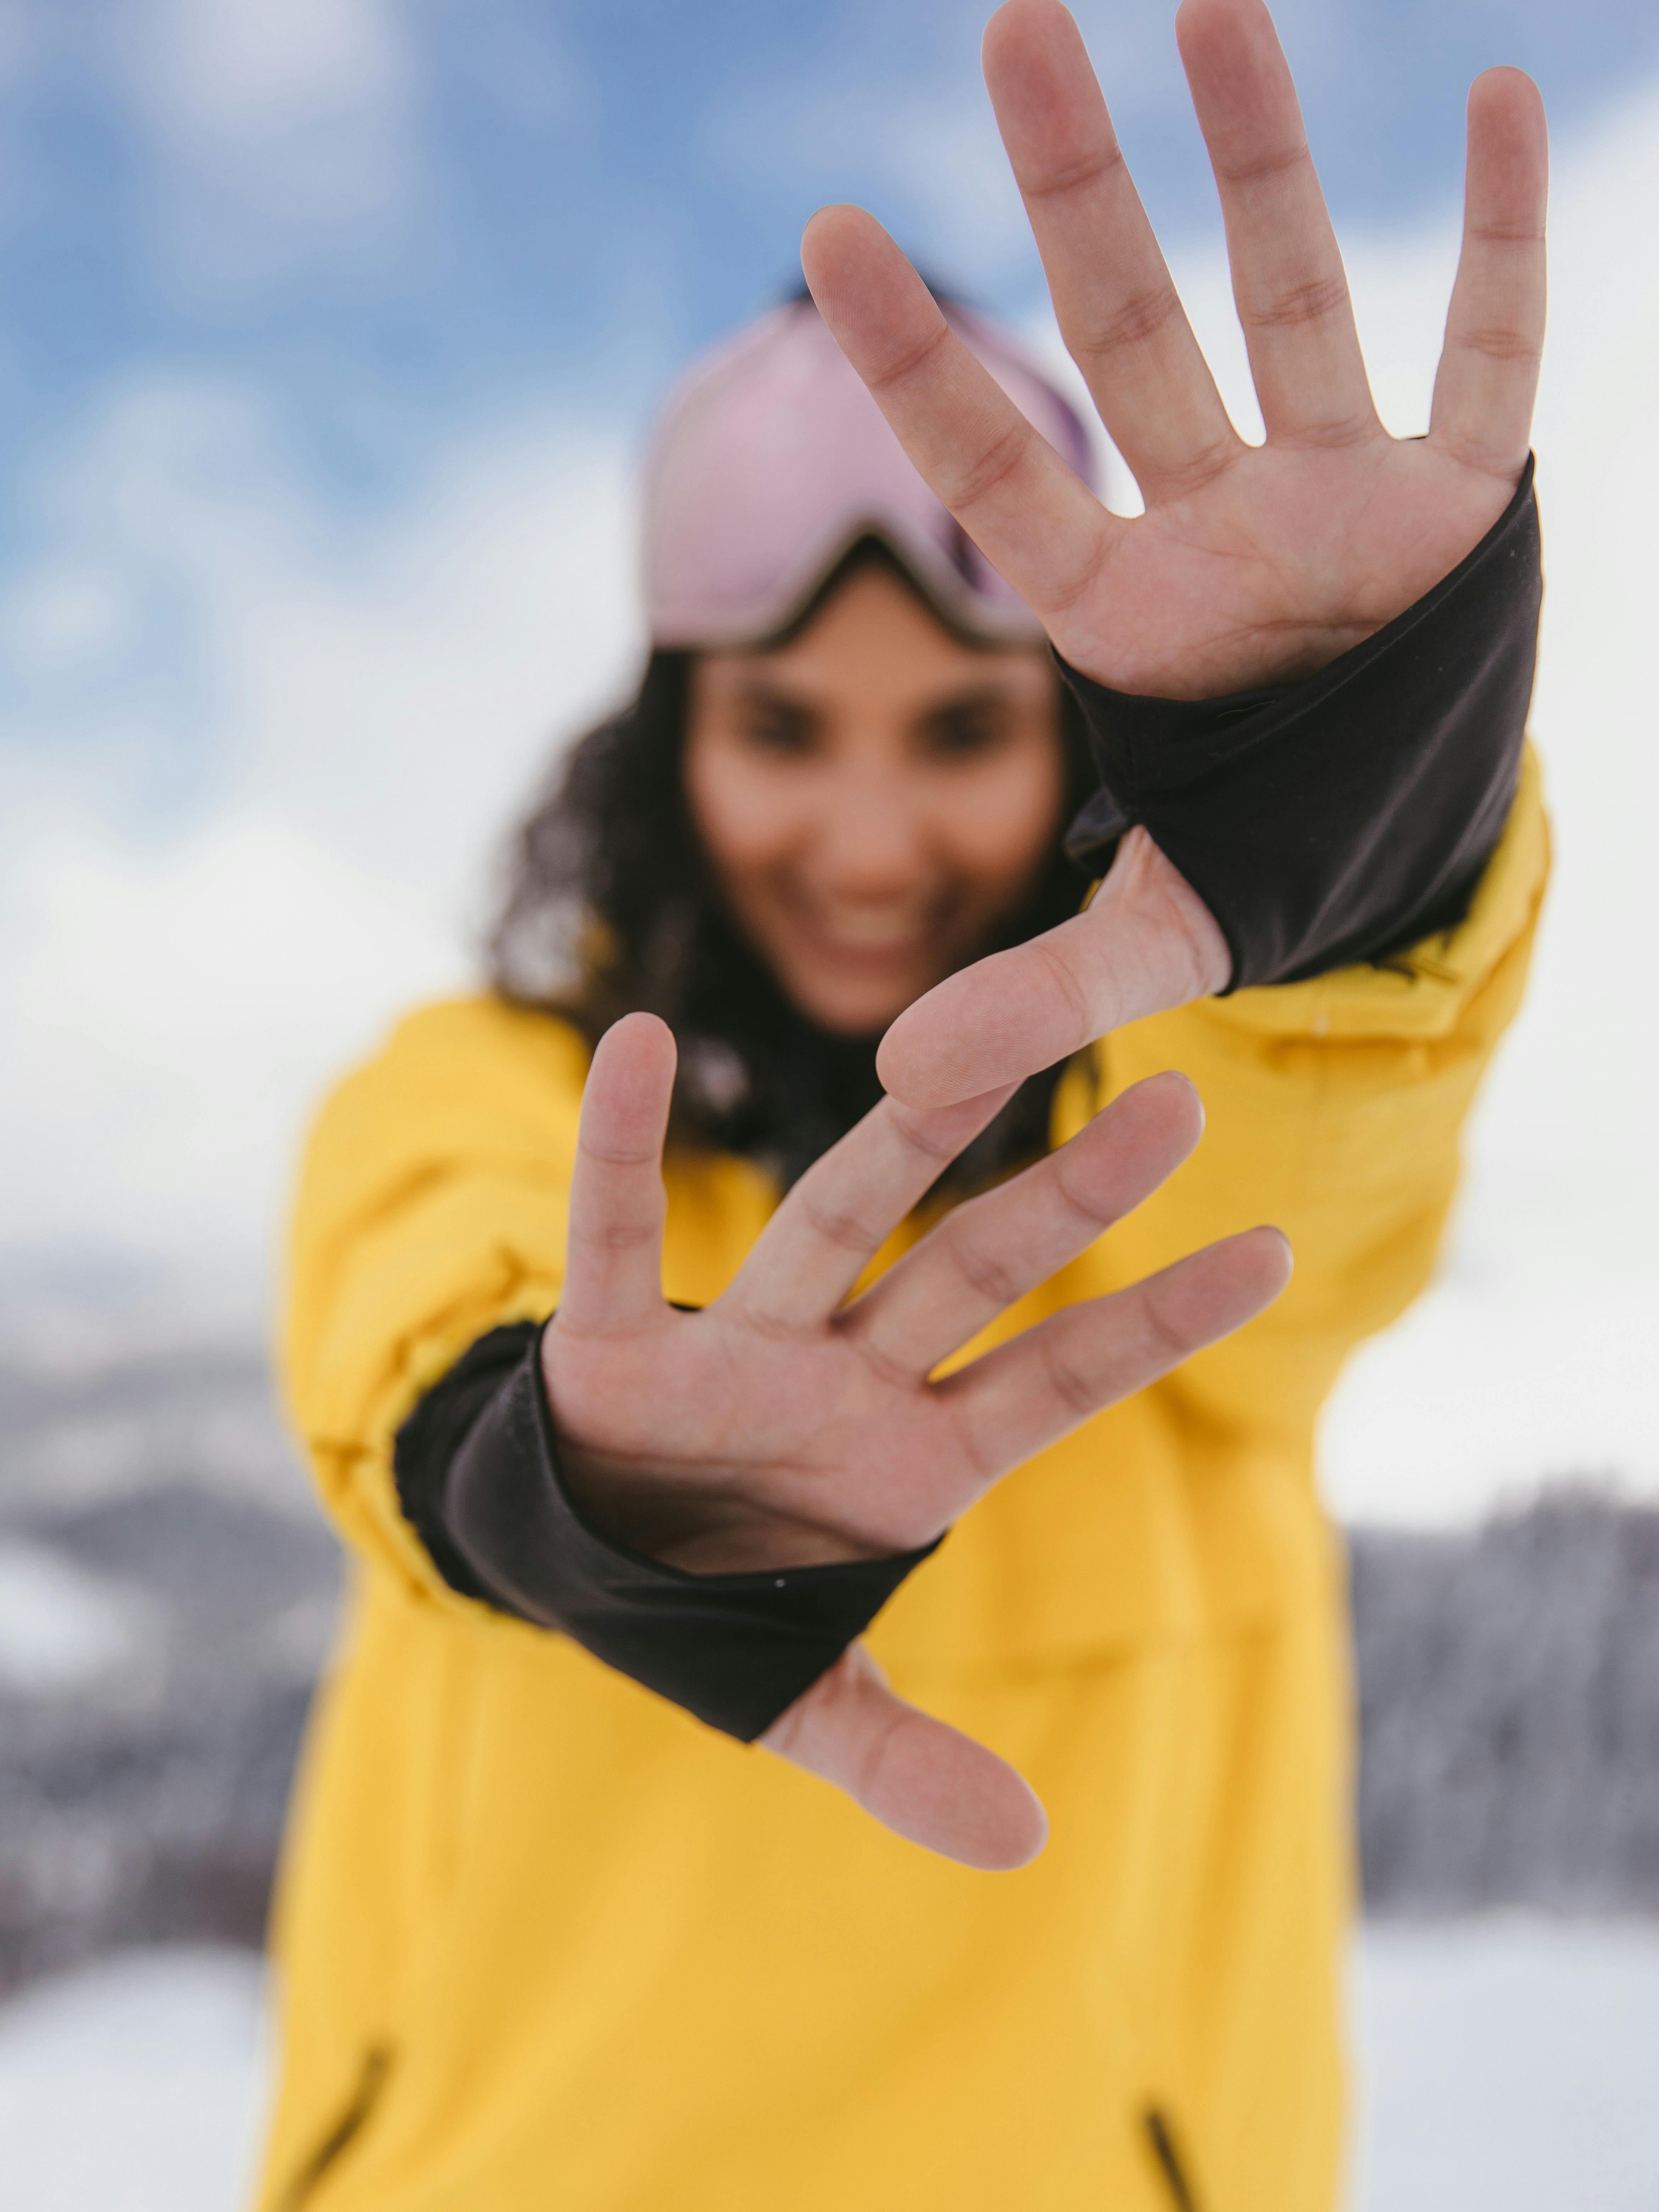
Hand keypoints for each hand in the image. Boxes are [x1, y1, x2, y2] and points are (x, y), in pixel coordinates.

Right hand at [544, 1012, 1290, 1867]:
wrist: (578, 1570)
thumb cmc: (713, 1607)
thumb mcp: (806, 1699)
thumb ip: (904, 1760)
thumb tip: (1026, 1846)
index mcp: (908, 1459)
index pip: (1057, 1381)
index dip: (1157, 1325)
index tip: (1274, 1254)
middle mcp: (842, 1377)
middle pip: (970, 1272)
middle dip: (1068, 1200)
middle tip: (1183, 1104)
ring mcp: (738, 1349)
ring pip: (832, 1222)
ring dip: (900, 1137)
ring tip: (966, 1049)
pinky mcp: (616, 1345)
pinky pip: (616, 1237)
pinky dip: (617, 1146)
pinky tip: (632, 1045)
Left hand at [799, 0, 1547, 1104]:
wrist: (1390, 847)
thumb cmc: (1261, 870)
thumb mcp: (1155, 941)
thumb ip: (1035, 991)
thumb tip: (893, 1083)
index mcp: (1128, 619)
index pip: (999, 474)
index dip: (921, 365)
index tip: (830, 239)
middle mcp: (1219, 528)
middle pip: (1133, 340)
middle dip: (1080, 193)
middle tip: (1012, 24)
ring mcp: (1342, 501)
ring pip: (1293, 302)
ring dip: (1257, 157)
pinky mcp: (1465, 503)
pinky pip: (1490, 352)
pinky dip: (1506, 241)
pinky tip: (1503, 95)